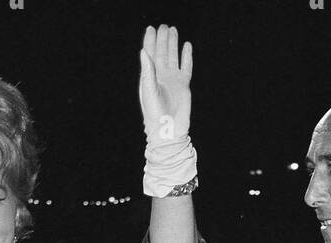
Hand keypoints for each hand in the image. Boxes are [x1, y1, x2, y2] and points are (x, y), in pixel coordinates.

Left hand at [139, 23, 191, 143]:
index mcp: (150, 76)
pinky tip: (186, 46)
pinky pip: (186, 67)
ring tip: (173, 31)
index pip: (150, 54)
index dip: (150, 41)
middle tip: (164, 26)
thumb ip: (147, 71)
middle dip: (162, 39)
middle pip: (162, 52)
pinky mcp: (183, 85)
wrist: (168, 128)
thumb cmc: (155, 113)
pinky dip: (186, 56)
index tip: (151, 29)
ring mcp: (173, 79)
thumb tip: (144, 51)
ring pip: (173, 57)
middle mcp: (161, 76)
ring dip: (173, 44)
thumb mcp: (149, 90)